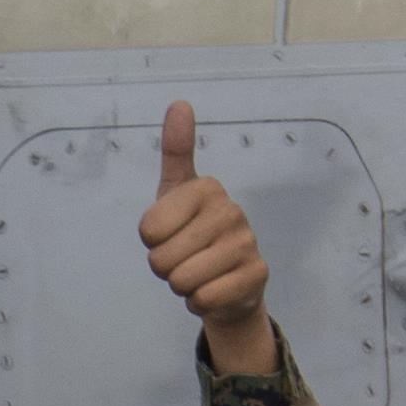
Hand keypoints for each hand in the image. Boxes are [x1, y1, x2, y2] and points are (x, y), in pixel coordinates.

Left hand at [140, 100, 279, 379]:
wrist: (228, 282)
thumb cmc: (192, 234)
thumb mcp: (176, 192)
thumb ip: (176, 151)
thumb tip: (179, 102)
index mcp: (207, 188)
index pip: (149, 230)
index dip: (150, 241)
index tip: (167, 233)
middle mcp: (231, 210)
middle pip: (162, 259)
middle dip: (164, 268)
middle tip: (184, 259)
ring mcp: (247, 243)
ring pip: (182, 280)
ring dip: (182, 286)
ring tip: (198, 273)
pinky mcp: (256, 275)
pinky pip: (204, 299)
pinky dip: (199, 303)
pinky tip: (213, 290)